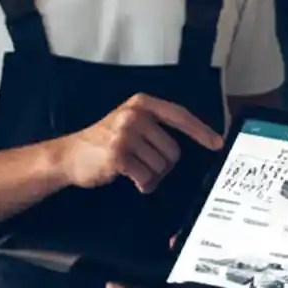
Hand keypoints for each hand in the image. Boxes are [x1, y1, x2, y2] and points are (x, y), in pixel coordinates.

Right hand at [58, 93, 222, 193]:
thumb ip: (157, 126)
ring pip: (161, 166)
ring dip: (152, 177)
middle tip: (145, 166)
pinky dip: (143, 184)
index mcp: (142, 103)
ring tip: (135, 172)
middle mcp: (135, 114)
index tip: (218, 143)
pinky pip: (146, 177)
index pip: (180, 115)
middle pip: (173, 150)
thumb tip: (197, 138)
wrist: (70, 156)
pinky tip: (130, 179)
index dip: (201, 131)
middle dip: (164, 166)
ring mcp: (125, 133)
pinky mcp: (118, 155)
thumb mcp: (130, 122)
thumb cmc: (105, 141)